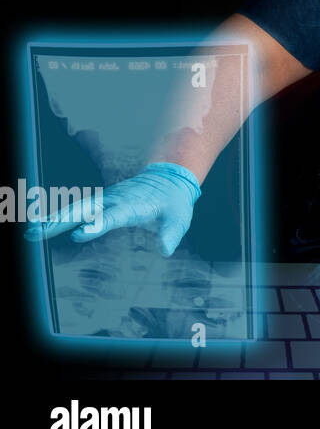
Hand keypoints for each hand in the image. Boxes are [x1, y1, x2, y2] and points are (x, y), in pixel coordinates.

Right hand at [24, 162, 200, 256]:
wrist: (169, 179)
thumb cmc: (174, 202)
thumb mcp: (179, 217)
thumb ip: (171, 233)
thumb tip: (165, 249)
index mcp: (134, 204)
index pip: (113, 216)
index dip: (97, 224)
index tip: (79, 234)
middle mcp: (115, 200)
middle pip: (85, 210)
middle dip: (60, 221)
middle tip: (37, 232)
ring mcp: (105, 200)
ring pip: (76, 209)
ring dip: (53, 220)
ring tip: (31, 232)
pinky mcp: (100, 202)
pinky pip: (76, 209)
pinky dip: (57, 216)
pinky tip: (39, 225)